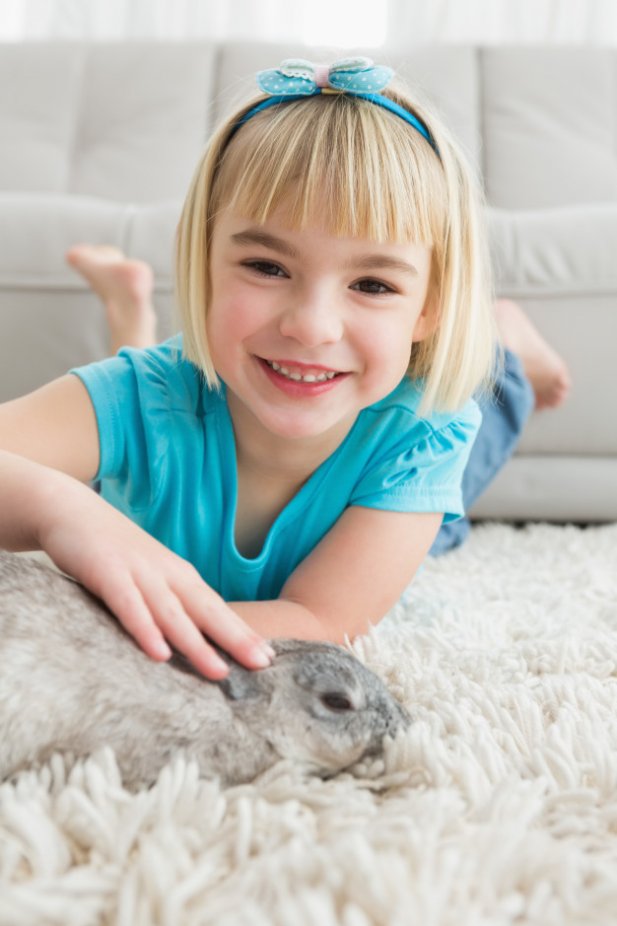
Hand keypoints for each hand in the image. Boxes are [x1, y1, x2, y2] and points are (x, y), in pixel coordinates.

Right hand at [38, 480, 274, 679]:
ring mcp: (138, 571)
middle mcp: (166, 573)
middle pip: (206, 610)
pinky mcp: (107, 571)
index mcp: (180, 576)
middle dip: (236, 638)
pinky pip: (128, 605)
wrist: (72, 509)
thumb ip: (169, 603)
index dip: (242, 633)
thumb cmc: (115, 551)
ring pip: (172, 613)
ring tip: (218, 672)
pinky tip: (159, 653)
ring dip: (196, 643)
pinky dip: (145, 628)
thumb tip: (191, 640)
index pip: (217, 608)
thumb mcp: (149, 576)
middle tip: (262, 665)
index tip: (270, 658)